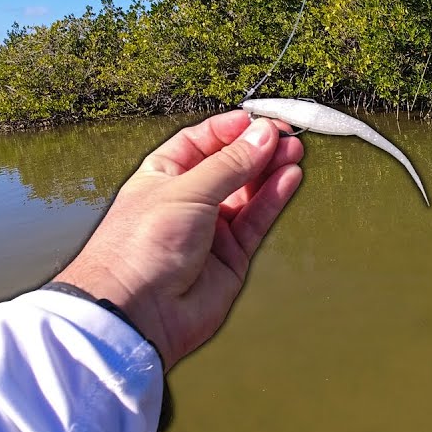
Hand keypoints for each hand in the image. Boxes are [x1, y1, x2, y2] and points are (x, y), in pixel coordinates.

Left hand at [53, 112, 303, 368]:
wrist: (137, 313)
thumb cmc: (140, 247)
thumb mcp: (186, 191)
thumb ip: (230, 164)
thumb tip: (262, 135)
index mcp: (162, 177)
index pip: (201, 142)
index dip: (231, 129)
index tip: (260, 119)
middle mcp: (188, 200)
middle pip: (230, 164)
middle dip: (257, 147)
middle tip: (286, 133)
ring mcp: (211, 228)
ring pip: (249, 191)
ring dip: (270, 169)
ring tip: (294, 149)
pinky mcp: (232, 255)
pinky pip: (258, 219)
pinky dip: (274, 197)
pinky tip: (290, 177)